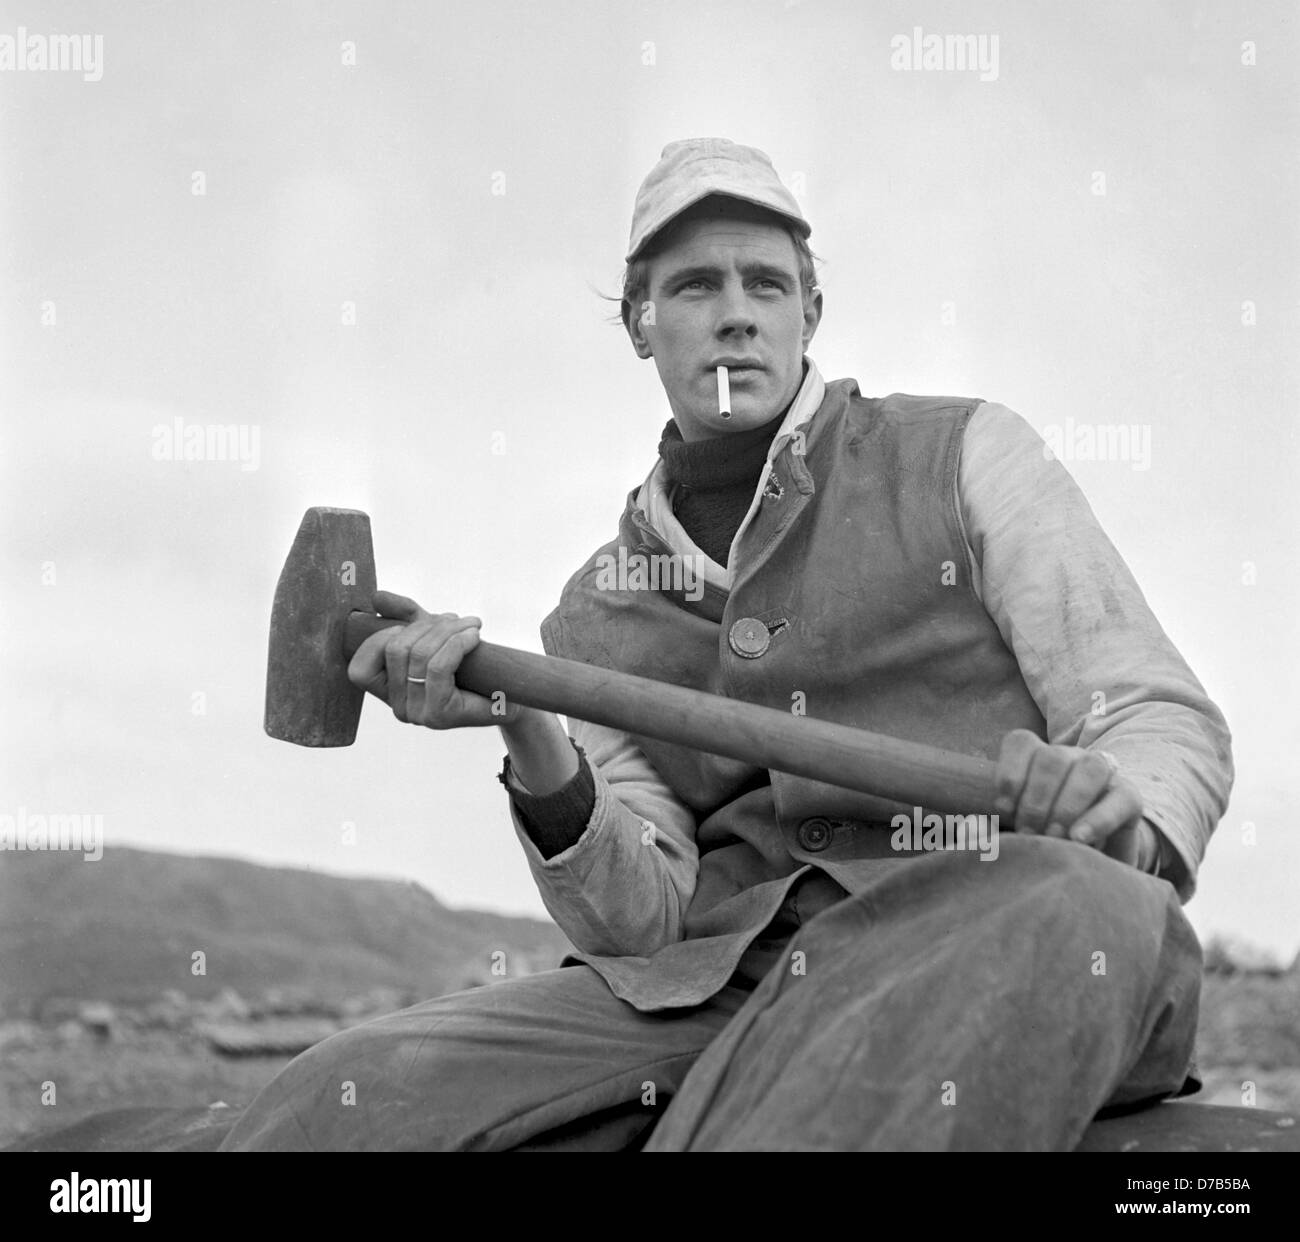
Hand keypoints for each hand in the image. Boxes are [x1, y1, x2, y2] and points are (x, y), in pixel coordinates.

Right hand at [346, 590, 517, 728]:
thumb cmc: (472, 669)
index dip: (379, 638)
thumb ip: (406, 617)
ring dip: (448, 630)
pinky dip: (457, 643)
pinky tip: (474, 636)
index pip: (360, 669)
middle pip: (396, 650)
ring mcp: (417, 715)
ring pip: (419, 655)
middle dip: (428, 625)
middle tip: (456, 619)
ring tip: (471, 624)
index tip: (416, 622)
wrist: (509, 698)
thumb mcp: (436, 637)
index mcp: (389, 693)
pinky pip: (438, 667)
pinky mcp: (439, 715)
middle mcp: (398, 708)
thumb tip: (377, 597)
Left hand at [996, 729, 1156, 870]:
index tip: (1002, 809)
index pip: (1021, 742)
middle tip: (1028, 834)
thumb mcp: (1011, 834)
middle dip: (1035, 799)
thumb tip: (968, 828)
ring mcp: (1103, 774)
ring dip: (1066, 804)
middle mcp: (1069, 758)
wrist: (1091, 861)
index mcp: (1036, 758)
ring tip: (1053, 837)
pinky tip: (1079, 838)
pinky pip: (1120, 798)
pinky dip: (1098, 818)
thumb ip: (988, 830)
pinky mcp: (1129, 797)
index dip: (1009, 772)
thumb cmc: (1041, 841)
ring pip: (1089, 767)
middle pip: (1051, 757)